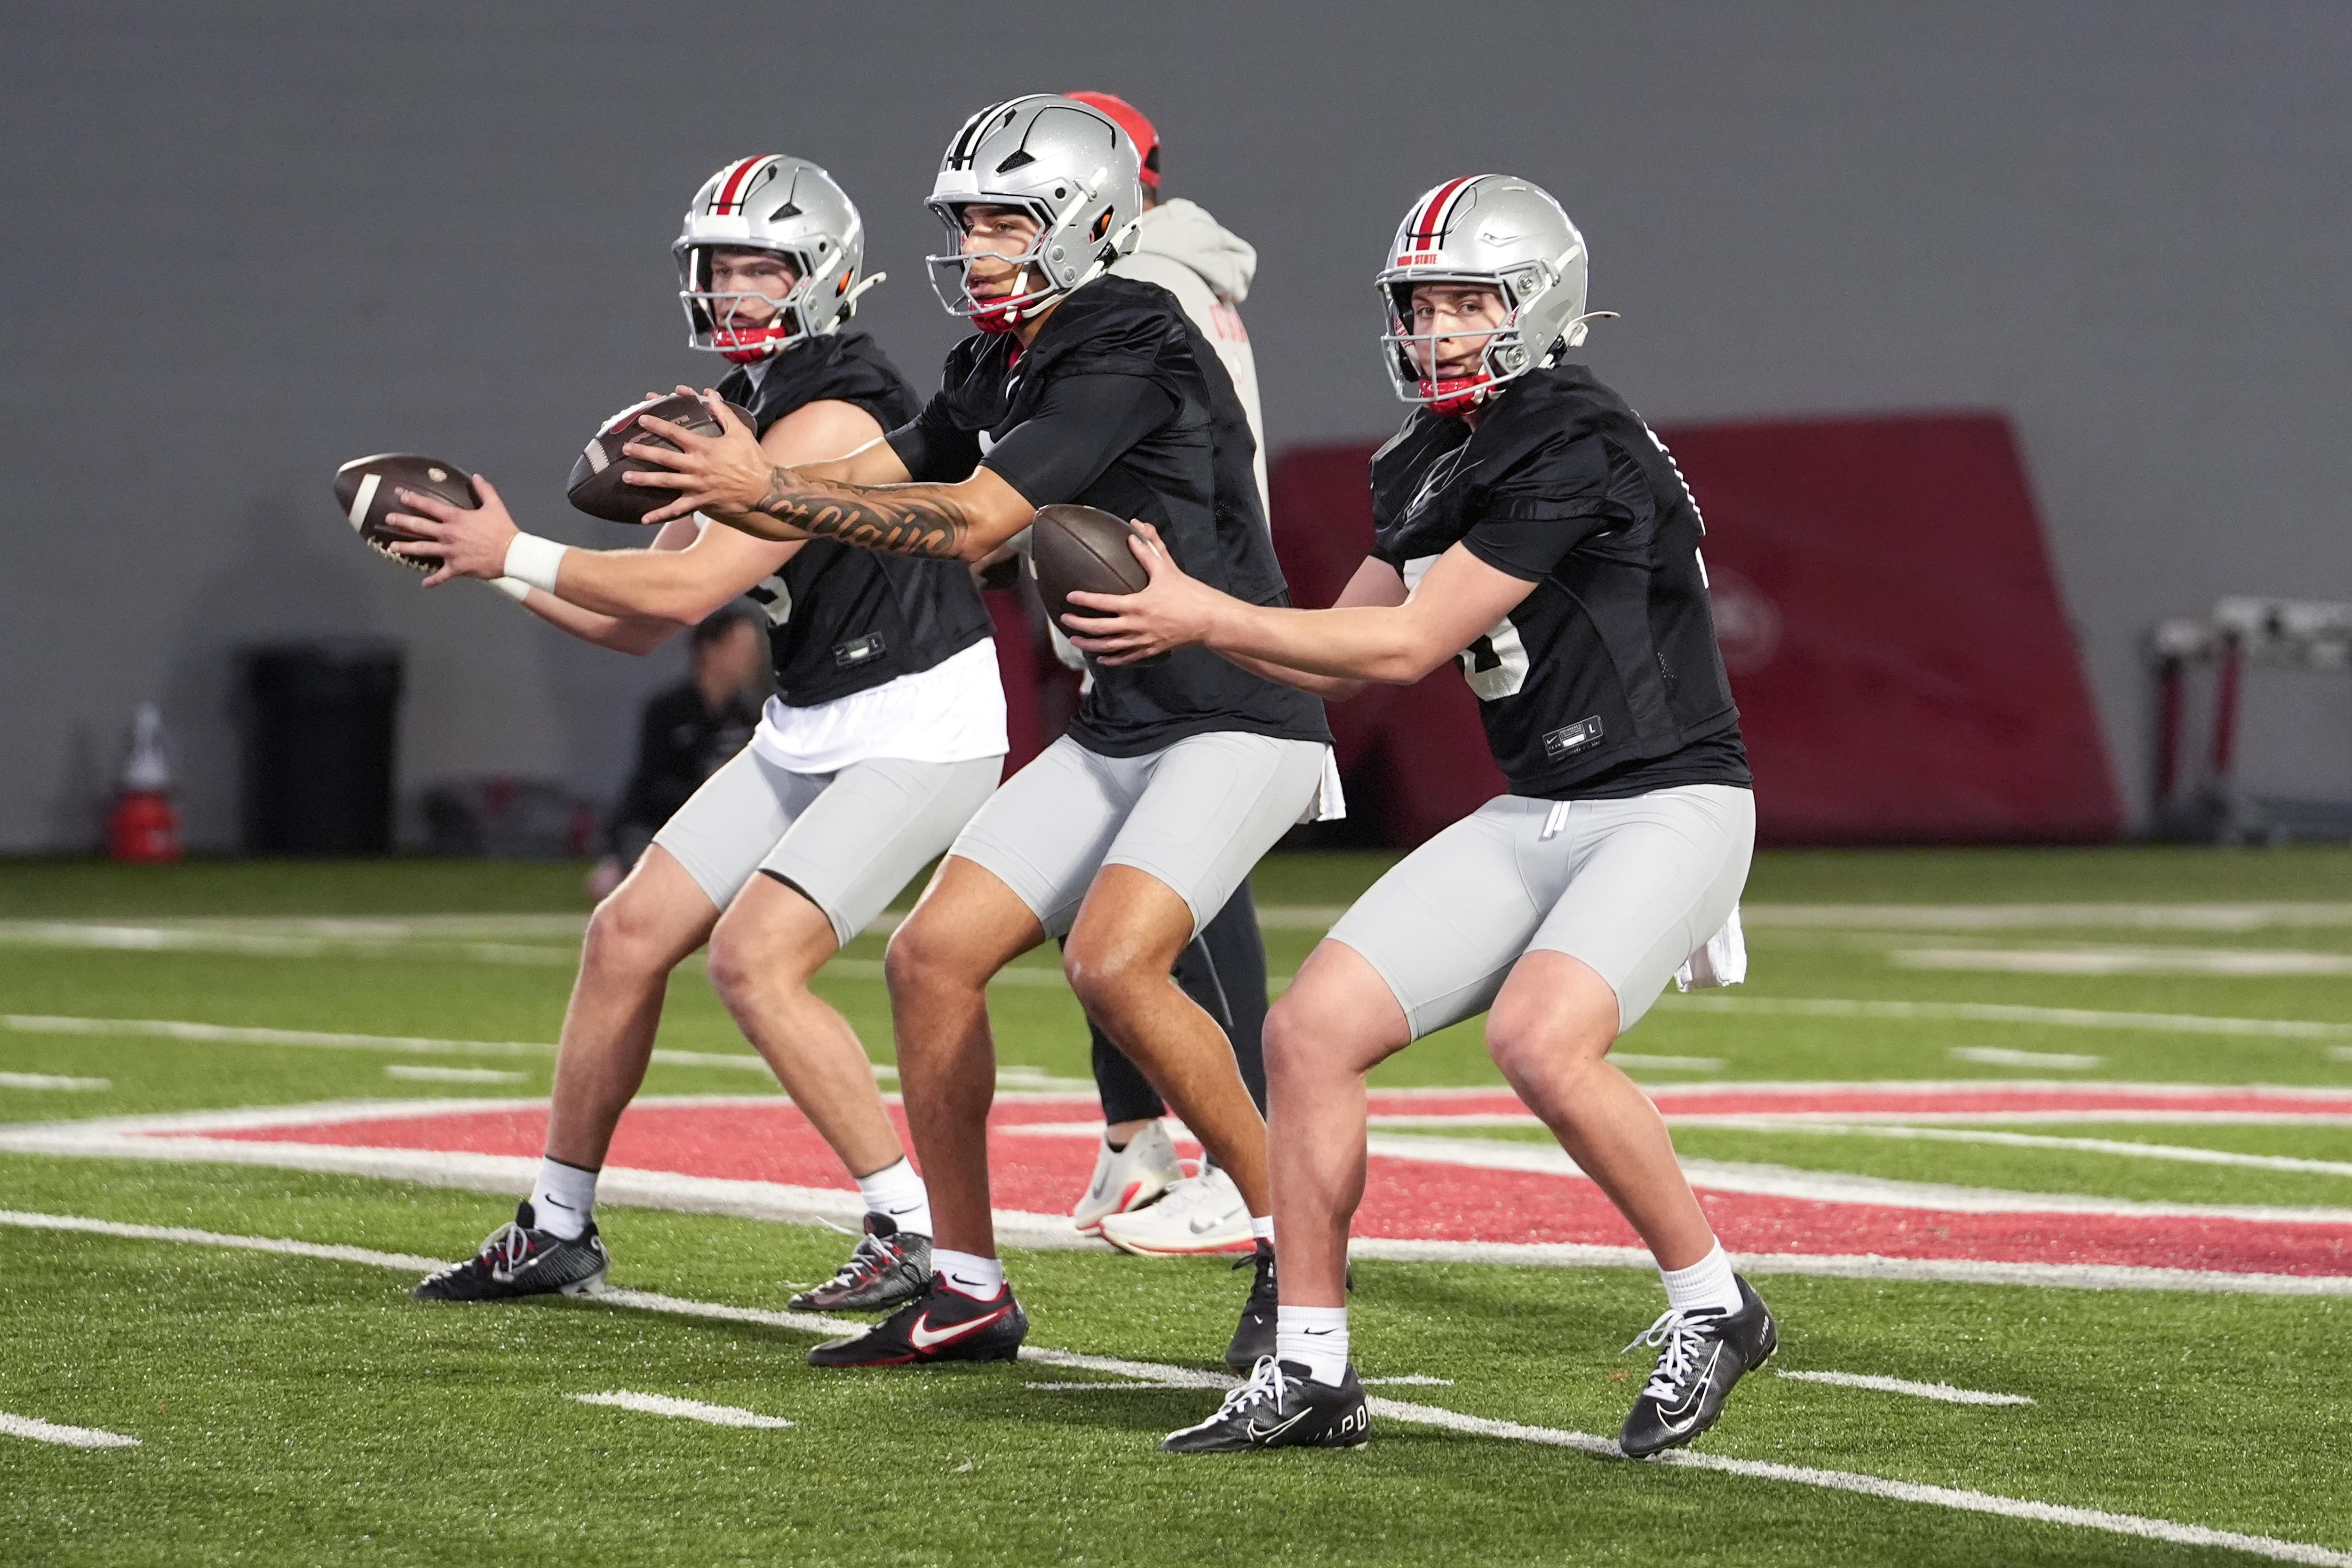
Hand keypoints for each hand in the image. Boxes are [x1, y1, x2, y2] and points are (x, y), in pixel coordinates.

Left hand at [388, 475, 521, 586]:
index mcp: (456, 518)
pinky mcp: (457, 567)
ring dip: (406, 548)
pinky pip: (441, 576)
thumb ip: (484, 490)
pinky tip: (424, 584)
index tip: (401, 495)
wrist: (512, 554)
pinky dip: (432, 581)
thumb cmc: (504, 530)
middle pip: (419, 526)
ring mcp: (451, 552)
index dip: (414, 499)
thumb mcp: (495, 506)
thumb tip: (477, 477)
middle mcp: (449, 534)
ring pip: (423, 549)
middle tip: (388, 519)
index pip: (430, 506)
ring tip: (392, 547)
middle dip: (401, 521)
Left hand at [621, 387, 770, 526]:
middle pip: (664, 458)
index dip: (657, 424)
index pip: (676, 433)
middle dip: (643, 451)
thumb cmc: (753, 459)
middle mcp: (698, 467)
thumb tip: (711, 393)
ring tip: (626, 477)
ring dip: (644, 480)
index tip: (641, 418)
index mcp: (705, 448)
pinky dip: (660, 515)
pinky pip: (677, 510)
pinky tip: (644, 518)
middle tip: (625, 447)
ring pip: (665, 482)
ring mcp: (697, 486)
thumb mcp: (740, 432)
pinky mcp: (701, 502)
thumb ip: (723, 412)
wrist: (764, 489)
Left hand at [1061, 521, 1222, 664]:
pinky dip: (1111, 659)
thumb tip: (1135, 529)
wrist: (1209, 620)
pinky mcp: (1151, 650)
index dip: (1084, 600)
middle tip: (1065, 619)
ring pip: (1109, 646)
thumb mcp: (1166, 569)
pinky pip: (1126, 658)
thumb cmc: (1189, 593)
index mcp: (1138, 604)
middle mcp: (1137, 625)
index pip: (1103, 603)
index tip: (1069, 597)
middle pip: (1100, 629)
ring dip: (1089, 645)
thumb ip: (1148, 549)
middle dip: (1079, 625)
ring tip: (1074, 640)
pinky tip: (1100, 658)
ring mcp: (1143, 640)